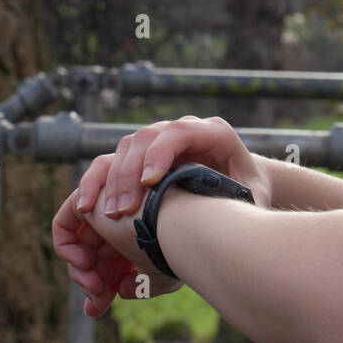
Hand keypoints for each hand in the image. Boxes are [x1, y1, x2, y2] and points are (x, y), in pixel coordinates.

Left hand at [51, 183, 181, 315]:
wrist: (173, 228)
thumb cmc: (172, 253)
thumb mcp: (156, 277)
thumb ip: (137, 285)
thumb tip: (121, 291)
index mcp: (140, 237)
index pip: (111, 263)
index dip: (103, 288)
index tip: (100, 307)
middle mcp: (122, 223)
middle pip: (93, 257)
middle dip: (90, 283)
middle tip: (96, 301)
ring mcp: (105, 211)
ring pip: (79, 246)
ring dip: (80, 272)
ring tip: (93, 286)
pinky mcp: (89, 201)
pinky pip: (63, 224)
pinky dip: (65, 247)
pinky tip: (82, 263)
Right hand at [76, 115, 272, 220]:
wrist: (238, 175)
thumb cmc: (247, 184)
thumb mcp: (254, 190)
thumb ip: (252, 199)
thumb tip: (245, 212)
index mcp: (213, 132)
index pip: (180, 132)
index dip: (161, 153)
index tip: (149, 182)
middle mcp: (182, 129)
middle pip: (147, 138)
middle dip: (131, 172)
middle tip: (123, 209)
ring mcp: (160, 138)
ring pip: (127, 147)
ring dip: (114, 180)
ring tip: (110, 214)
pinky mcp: (143, 153)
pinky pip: (113, 160)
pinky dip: (98, 181)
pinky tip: (87, 207)